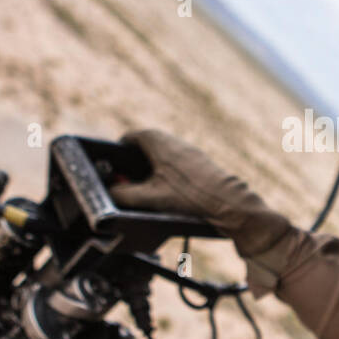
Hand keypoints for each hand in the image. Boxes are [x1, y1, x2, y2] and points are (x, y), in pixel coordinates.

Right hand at [109, 128, 291, 255]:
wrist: (227, 201)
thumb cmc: (190, 195)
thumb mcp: (151, 197)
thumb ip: (125, 194)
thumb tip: (111, 193)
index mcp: (158, 141)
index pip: (130, 137)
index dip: (118, 152)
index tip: (114, 167)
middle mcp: (173, 141)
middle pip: (145, 146)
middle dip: (134, 163)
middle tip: (128, 181)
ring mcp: (188, 150)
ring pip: (161, 154)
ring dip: (151, 169)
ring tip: (147, 189)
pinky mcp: (198, 162)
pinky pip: (175, 162)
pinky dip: (166, 173)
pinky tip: (168, 192)